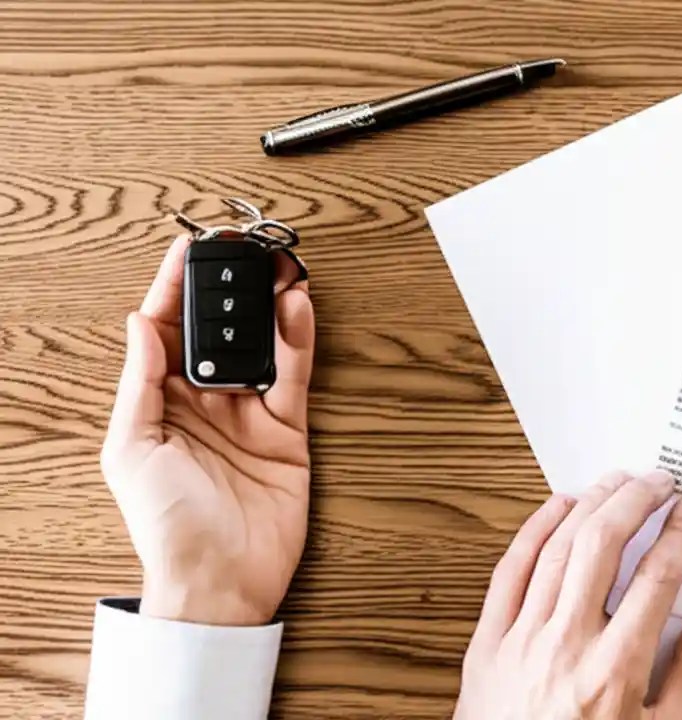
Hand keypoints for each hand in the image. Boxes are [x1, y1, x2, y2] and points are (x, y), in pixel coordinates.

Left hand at [99, 235, 314, 625]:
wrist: (221, 579)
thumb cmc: (166, 525)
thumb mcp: (132, 449)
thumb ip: (141, 383)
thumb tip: (139, 322)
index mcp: (159, 402)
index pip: (166, 330)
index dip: (176, 286)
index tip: (190, 247)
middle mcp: (204, 401)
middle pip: (218, 329)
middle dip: (230, 287)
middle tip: (245, 247)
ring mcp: (247, 413)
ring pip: (260, 344)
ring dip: (269, 304)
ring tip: (280, 266)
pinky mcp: (287, 430)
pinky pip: (293, 375)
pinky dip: (298, 340)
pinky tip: (297, 308)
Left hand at [454, 471, 681, 719]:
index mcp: (615, 673)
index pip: (656, 580)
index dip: (678, 535)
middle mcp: (566, 647)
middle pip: (603, 547)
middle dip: (636, 502)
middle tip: (658, 481)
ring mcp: (520, 642)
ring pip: (557, 548)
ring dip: (590, 504)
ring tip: (616, 482)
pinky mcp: (486, 645)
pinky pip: (509, 571)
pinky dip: (533, 531)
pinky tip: (556, 507)